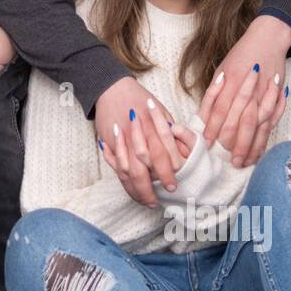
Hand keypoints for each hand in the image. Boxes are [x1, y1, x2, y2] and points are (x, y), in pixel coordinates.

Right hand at [95, 77, 195, 205]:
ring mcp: (120, 143)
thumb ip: (170, 132)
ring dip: (135, 190)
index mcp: (151, 129)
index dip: (166, 175)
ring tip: (145, 201)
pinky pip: (116, 168)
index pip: (161, 158)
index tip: (172, 186)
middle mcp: (134, 139)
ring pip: (126, 174)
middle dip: (149, 189)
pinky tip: (131, 191)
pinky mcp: (109, 145)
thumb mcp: (161, 111)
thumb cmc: (139, 99)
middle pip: (141, 171)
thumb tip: (181, 151)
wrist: (112, 89)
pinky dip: (123, 182)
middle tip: (156, 201)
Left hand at [197, 15, 290, 166]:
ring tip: (244, 162)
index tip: (208, 144)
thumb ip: (215, 92)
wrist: (268, 39)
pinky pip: (271, 123)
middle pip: (239, 123)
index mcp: (231, 81)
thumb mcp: (222, 69)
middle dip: (233, 145)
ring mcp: (264, 95)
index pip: (220, 111)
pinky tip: (259, 151)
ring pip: (257, 127)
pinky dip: (265, 138)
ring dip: (250, 147)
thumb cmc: (242, 54)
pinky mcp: (276, 98)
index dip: (213, 129)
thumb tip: (205, 117)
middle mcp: (248, 91)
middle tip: (229, 162)